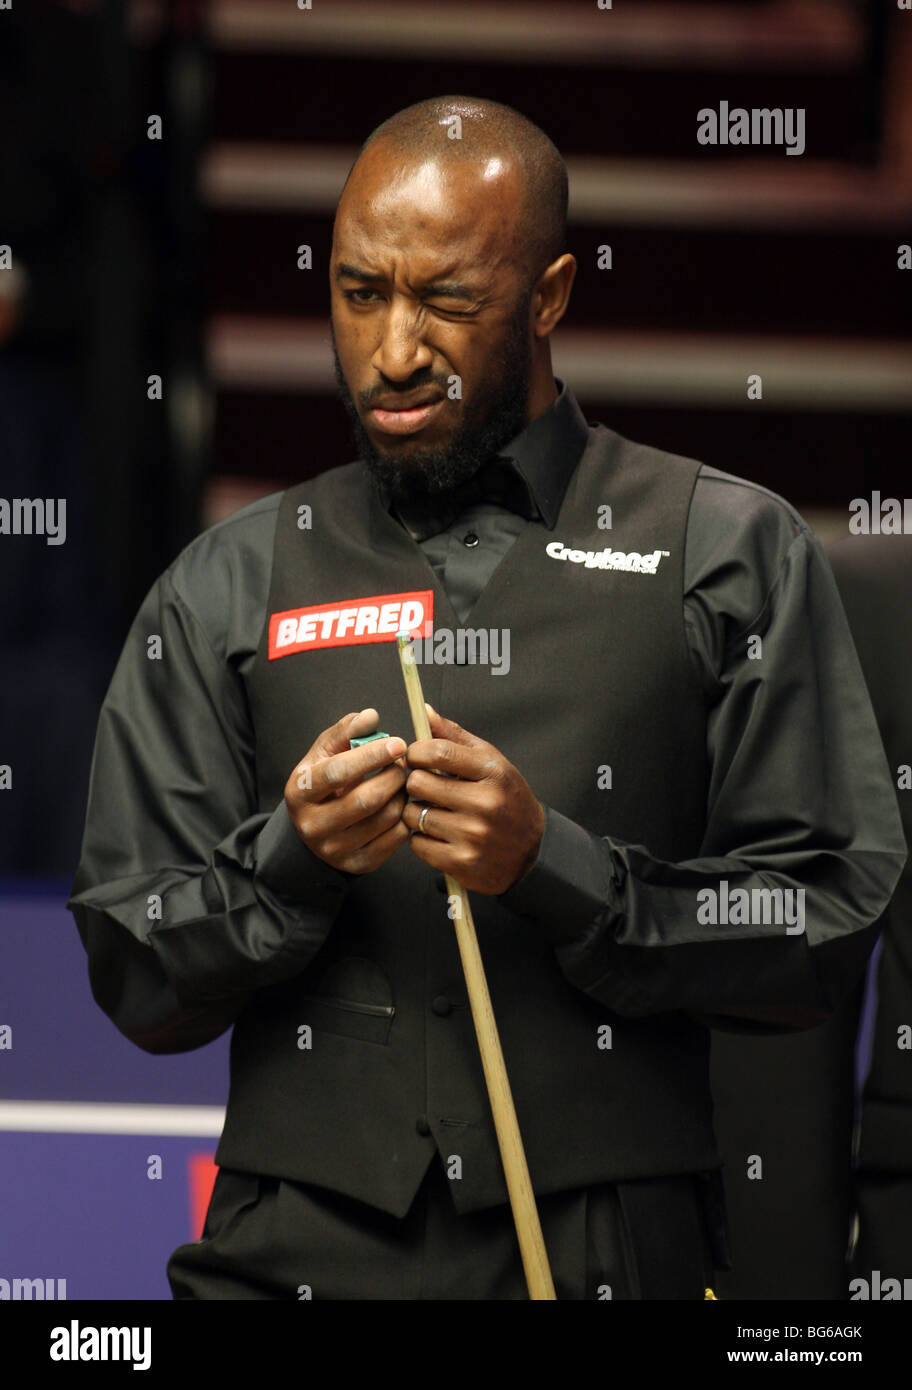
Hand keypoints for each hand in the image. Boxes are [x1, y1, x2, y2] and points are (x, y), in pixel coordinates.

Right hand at [284, 708, 409, 873]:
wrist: (314, 828)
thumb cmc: (323, 782)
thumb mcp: (324, 753)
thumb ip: (345, 731)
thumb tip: (371, 716)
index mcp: (300, 792)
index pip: (338, 772)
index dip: (371, 756)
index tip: (398, 743)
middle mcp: (313, 825)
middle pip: (365, 799)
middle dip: (393, 776)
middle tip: (404, 763)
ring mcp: (335, 849)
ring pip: (385, 818)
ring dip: (402, 794)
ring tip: (401, 781)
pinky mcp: (358, 864)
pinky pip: (396, 838)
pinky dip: (406, 816)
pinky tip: (400, 803)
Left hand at [402, 704, 544, 894]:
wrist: (530, 853)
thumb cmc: (505, 800)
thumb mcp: (490, 763)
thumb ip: (455, 737)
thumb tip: (425, 712)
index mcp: (493, 772)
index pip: (439, 752)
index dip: (416, 752)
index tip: (415, 757)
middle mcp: (486, 803)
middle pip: (419, 783)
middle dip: (416, 783)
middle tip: (426, 788)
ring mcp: (474, 835)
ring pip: (413, 815)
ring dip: (416, 813)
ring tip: (433, 812)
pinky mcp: (462, 862)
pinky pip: (418, 844)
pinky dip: (422, 839)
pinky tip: (438, 835)